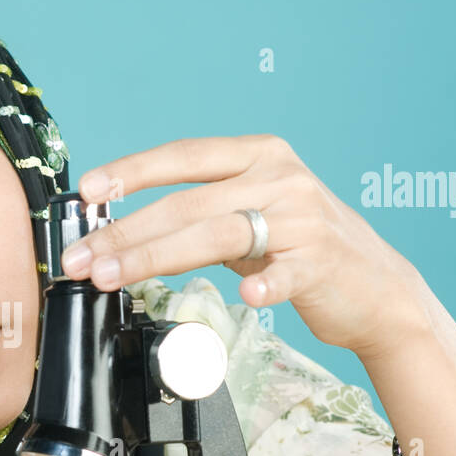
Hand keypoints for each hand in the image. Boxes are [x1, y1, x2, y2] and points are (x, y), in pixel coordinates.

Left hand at [59, 134, 429, 362]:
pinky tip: (244, 299)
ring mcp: (303, 219)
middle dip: (124, 232)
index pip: (183, 156)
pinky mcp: (322, 263)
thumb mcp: (249, 213)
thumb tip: (120, 229)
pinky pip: (285, 274)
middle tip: (80, 258)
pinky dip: (265, 286)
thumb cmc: (298, 247)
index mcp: (258, 155)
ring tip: (111, 277)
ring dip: (155, 257)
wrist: (376, 287)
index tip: (87, 192)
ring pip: (216, 235)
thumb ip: (197, 212)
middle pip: (187, 204)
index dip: (132, 171)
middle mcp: (280, 178)